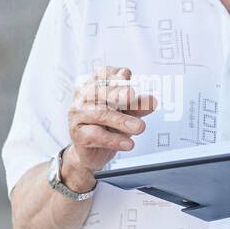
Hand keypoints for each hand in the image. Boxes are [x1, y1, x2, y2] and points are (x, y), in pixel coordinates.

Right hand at [64, 66, 157, 188]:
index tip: (127, 76)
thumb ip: (136, 106)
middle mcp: (83, 98)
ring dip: (121, 120)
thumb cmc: (108, 127)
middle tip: (131, 95)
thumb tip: (152, 101)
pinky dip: (113, 139)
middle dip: (116, 93)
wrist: (94, 153)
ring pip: (100, 114)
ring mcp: (77, 116)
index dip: (114, 75)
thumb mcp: (126, 114)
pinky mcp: (78, 135)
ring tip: (139, 127)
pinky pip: (95, 135)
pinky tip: (128, 144)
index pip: (102, 74)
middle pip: (98, 91)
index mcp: (94, 86)